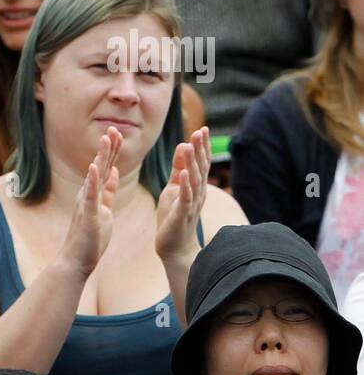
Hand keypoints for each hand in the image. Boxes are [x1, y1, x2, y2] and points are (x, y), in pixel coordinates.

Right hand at [56, 127, 120, 278]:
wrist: (76, 260)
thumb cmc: (91, 239)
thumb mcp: (104, 210)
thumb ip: (107, 191)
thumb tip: (113, 172)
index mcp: (96, 194)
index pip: (106, 168)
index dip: (113, 151)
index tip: (119, 133)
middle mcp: (89, 195)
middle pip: (101, 167)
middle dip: (109, 147)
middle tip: (114, 128)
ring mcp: (86, 204)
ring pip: (95, 176)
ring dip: (101, 157)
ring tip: (106, 139)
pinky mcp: (87, 215)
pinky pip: (90, 195)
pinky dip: (92, 180)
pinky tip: (93, 167)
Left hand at [155, 126, 210, 264]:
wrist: (174, 246)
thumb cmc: (173, 216)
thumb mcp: (173, 188)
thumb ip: (178, 168)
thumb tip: (183, 145)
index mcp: (194, 186)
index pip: (200, 163)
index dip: (201, 146)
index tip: (202, 129)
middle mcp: (197, 193)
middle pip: (200, 168)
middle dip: (200, 150)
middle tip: (200, 131)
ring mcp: (190, 204)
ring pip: (194, 180)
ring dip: (192, 163)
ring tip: (190, 146)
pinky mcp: (181, 214)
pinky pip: (185, 198)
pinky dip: (185, 186)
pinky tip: (182, 174)